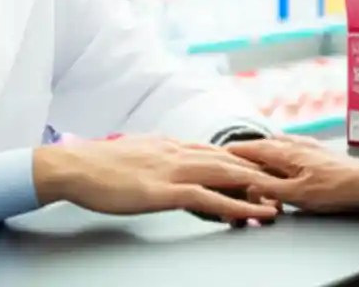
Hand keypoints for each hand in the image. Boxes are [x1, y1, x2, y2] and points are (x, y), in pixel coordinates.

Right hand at [33, 135, 283, 221]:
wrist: (74, 166)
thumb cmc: (98, 165)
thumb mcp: (135, 154)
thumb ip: (157, 157)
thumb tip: (169, 163)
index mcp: (170, 144)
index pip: (216, 150)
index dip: (243, 160)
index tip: (265, 169)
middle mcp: (177, 152)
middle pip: (229, 160)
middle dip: (260, 172)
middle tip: (285, 183)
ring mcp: (172, 170)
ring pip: (225, 175)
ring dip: (255, 188)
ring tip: (279, 200)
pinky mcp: (163, 191)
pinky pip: (206, 198)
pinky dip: (232, 206)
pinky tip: (248, 214)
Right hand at [224, 135, 358, 213]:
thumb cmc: (335, 189)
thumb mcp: (298, 195)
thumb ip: (270, 188)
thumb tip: (247, 184)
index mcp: (285, 153)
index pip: (252, 149)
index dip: (233, 151)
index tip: (217, 153)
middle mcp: (294, 144)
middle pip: (262, 145)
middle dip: (245, 152)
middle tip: (228, 157)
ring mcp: (307, 146)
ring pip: (276, 145)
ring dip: (262, 150)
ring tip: (250, 156)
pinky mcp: (317, 151)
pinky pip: (290, 146)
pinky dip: (279, 150)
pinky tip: (282, 152)